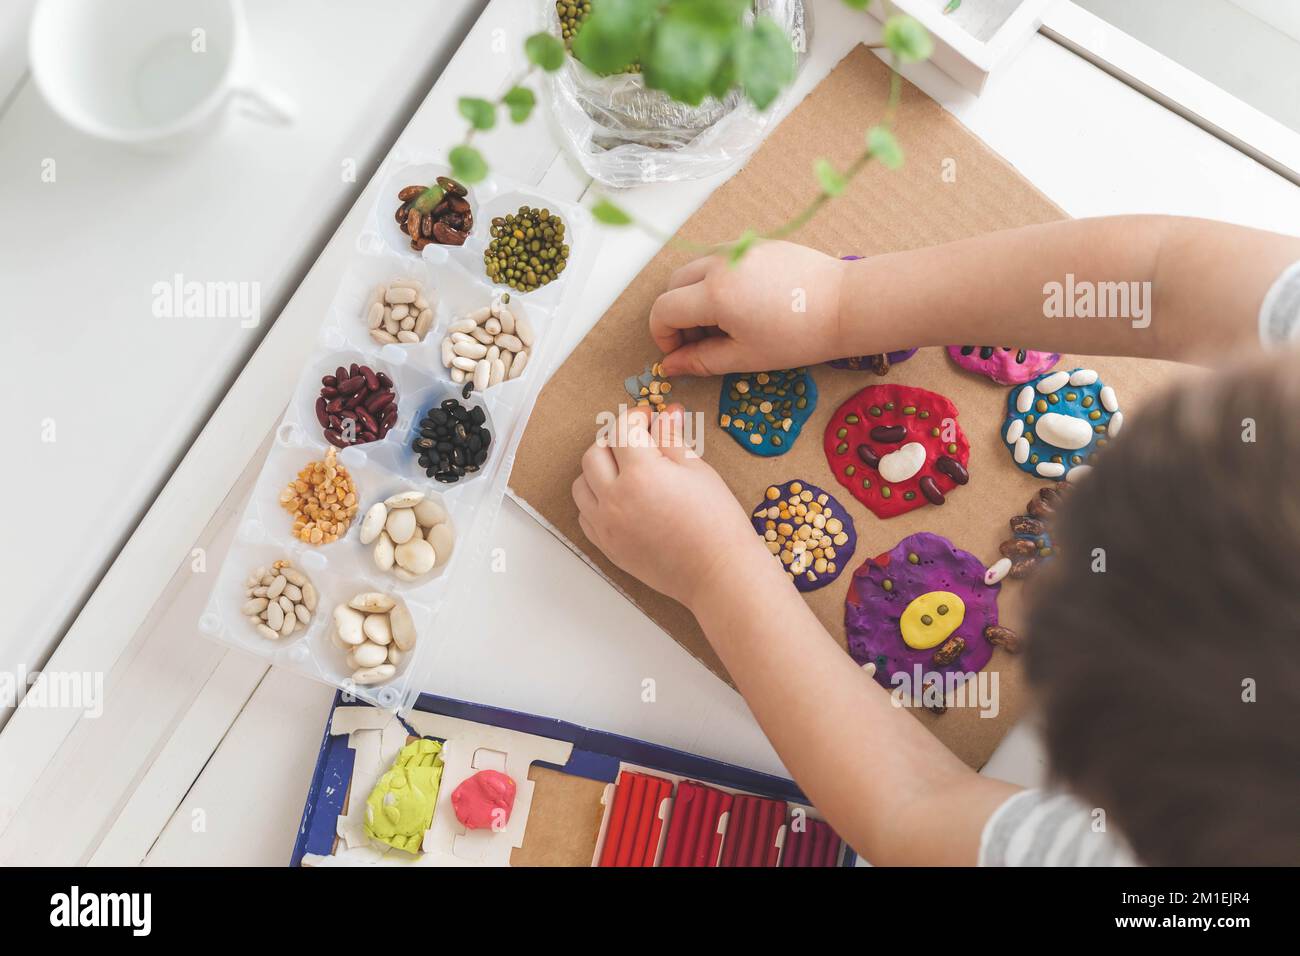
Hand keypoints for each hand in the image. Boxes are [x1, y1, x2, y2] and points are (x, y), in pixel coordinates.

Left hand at [572, 404, 762, 609]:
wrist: (718, 572)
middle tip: (637, 441)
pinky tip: (619, 499)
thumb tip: (665, 414)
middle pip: (594, 454)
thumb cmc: (716, 523)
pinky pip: (585, 515)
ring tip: (625, 471)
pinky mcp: (607, 546)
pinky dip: (596, 501)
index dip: (636, 417)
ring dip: (598, 470)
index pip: (622, 430)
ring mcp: (607, 525)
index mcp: (641, 473)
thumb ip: (673, 440)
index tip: (648, 419)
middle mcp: (615, 498)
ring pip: (581, 484)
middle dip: (614, 441)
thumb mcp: (698, 471)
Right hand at [649, 241, 848, 376]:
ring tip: (723, 324)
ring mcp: (737, 249)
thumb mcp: (745, 356)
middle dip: (677, 315)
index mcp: (713, 294)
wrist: (845, 306)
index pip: (663, 309)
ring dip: (695, 296)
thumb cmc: (800, 336)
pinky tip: (744, 305)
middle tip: (700, 342)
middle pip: (674, 285)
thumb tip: (671, 367)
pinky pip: (720, 260)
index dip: (663, 335)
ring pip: (695, 270)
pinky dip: (716, 282)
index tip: (679, 353)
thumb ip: (701, 360)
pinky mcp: (756, 244)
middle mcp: (719, 263)